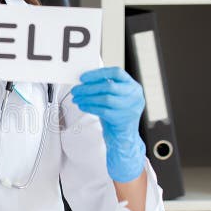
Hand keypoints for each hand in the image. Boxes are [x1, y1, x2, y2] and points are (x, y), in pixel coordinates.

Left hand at [71, 66, 146, 181]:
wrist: (124, 136)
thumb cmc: (117, 114)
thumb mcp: (116, 97)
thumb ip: (106, 87)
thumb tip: (84, 80)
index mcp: (133, 87)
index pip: (117, 73)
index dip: (98, 73)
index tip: (83, 77)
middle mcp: (135, 96)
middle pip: (109, 86)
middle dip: (88, 87)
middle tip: (75, 89)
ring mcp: (130, 109)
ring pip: (105, 99)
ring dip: (87, 98)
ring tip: (76, 98)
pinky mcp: (121, 120)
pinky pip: (102, 111)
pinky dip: (89, 107)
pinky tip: (82, 106)